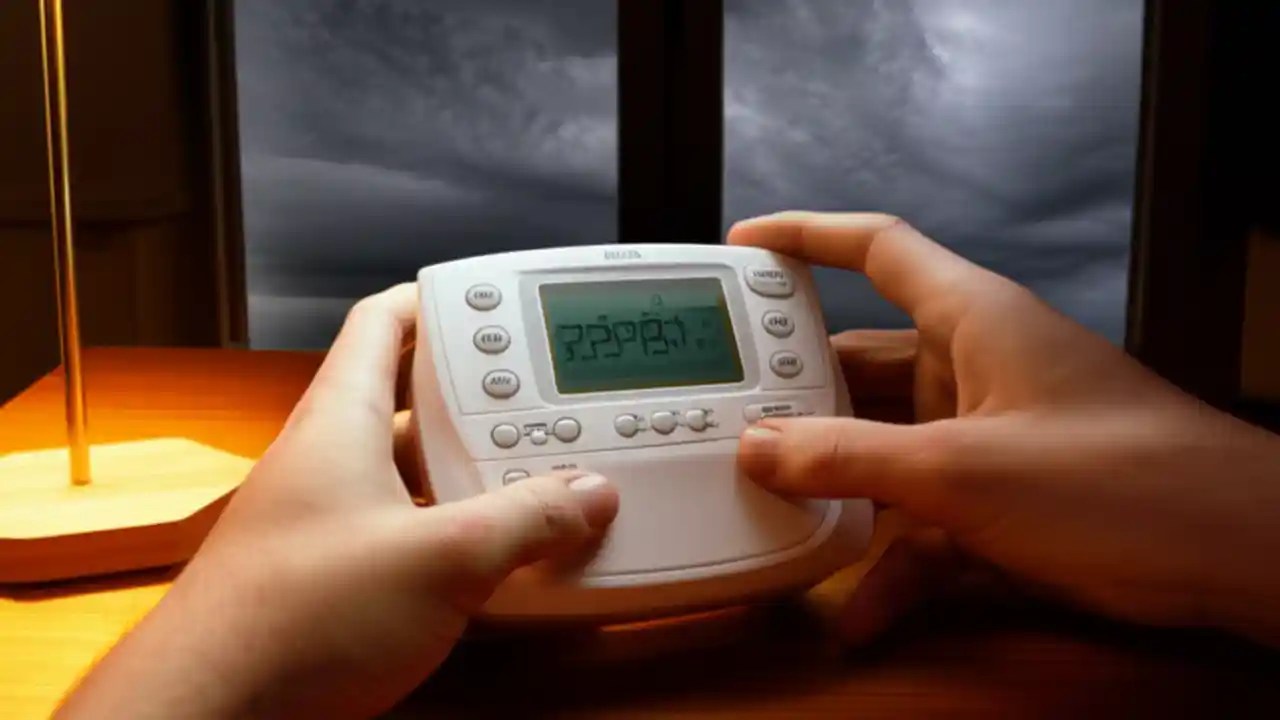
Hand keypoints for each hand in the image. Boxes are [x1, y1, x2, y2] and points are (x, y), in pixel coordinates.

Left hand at [57, 284, 619, 718]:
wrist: (214, 711)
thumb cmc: (291, 620)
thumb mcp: (439, 560)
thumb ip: (525, 522)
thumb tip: (587, 495)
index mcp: (342, 420)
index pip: (384, 321)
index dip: (440, 299)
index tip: (497, 300)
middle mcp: (331, 459)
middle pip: (415, 397)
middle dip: (482, 398)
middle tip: (544, 400)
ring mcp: (332, 517)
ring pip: (416, 469)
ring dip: (473, 471)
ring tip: (539, 476)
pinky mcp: (338, 572)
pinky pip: (410, 525)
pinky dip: (456, 528)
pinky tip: (498, 554)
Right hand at [730, 212, 1279, 646]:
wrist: (1230, 556)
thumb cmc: (1118, 479)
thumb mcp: (961, 470)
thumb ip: (850, 459)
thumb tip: (759, 448)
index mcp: (971, 319)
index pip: (875, 249)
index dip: (805, 237)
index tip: (744, 246)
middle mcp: (974, 369)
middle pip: (862, 364)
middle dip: (798, 395)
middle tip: (728, 416)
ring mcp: (987, 439)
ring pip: (886, 451)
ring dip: (837, 488)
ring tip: (773, 513)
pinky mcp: (1003, 504)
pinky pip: (924, 524)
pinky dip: (893, 563)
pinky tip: (859, 614)